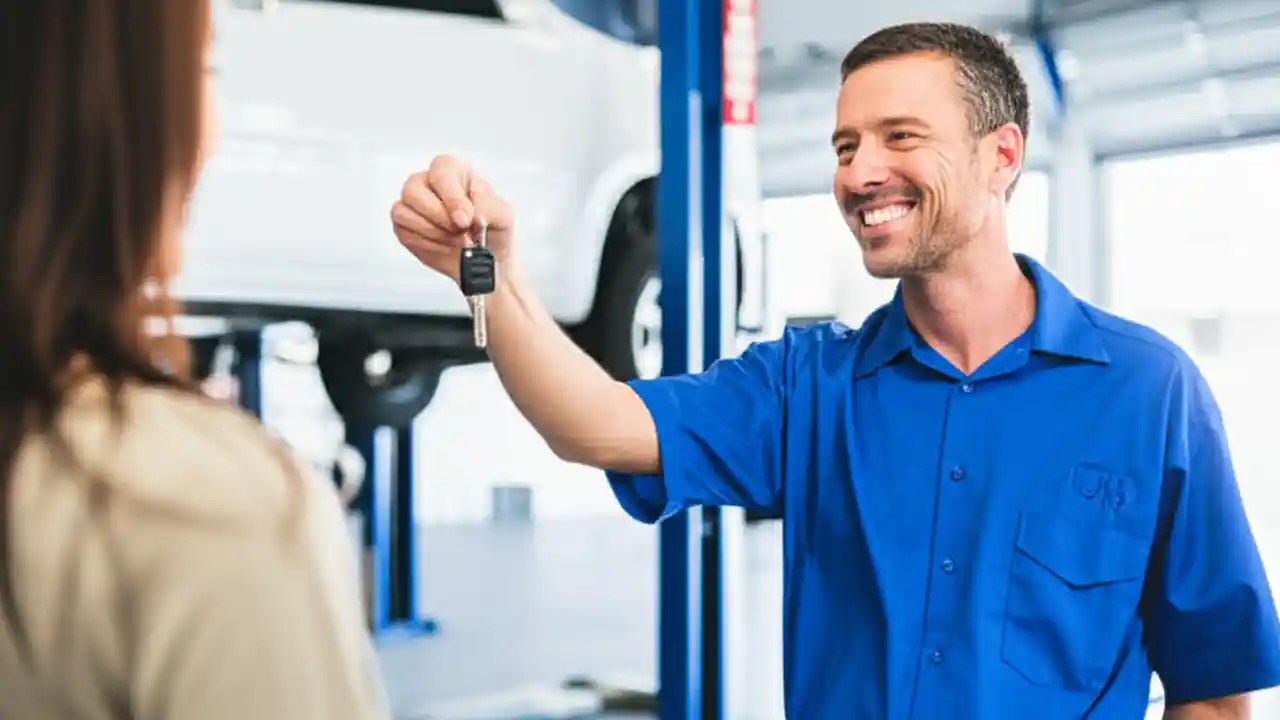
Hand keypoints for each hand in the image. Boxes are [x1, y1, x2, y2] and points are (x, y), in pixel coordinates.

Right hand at [391, 154, 514, 283]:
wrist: (488, 259)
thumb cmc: (494, 228)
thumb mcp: (504, 215)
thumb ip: (490, 209)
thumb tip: (473, 214)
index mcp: (454, 171)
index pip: (442, 174)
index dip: (451, 198)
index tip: (465, 220)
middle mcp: (429, 182)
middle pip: (414, 191)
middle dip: (439, 218)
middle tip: (462, 233)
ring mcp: (414, 204)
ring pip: (404, 213)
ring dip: (433, 233)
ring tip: (457, 240)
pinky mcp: (405, 226)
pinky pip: (404, 232)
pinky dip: (427, 243)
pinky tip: (444, 245)